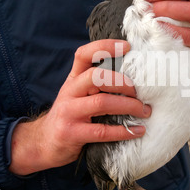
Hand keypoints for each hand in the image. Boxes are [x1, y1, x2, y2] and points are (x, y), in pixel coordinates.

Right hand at [10, 40, 150, 175]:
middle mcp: (69, 92)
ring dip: (128, 106)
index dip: (104, 46)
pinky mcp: (71, 134)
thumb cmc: (70, 115)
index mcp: (73, 79)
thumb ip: (96, 84)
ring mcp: (68, 112)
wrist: (44, 143)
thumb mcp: (78, 94)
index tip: (127, 47)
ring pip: (101, 103)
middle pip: (96, 77)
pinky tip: (138, 131)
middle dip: (123, 82)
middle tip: (140, 91)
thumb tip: (134, 75)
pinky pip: (101, 131)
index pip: (84, 54)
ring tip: (145, 111)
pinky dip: (124, 131)